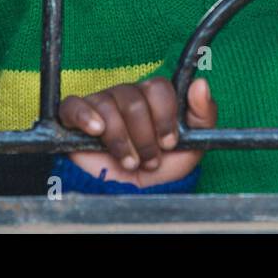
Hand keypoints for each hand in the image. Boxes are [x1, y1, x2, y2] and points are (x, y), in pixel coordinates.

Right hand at [59, 78, 216, 188]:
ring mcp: (100, 104)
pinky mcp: (74, 117)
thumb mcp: (190, 146)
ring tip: (128, 161)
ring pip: (109, 105)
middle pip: (134, 99)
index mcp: (152, 97)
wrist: (129, 194)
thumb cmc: (159, 166)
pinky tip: (97, 131)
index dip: (164, 116)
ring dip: (122, 141)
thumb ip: (203, 115)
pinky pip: (74, 105)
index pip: (158, 87)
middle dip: (144, 137)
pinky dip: (85, 116)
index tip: (168, 142)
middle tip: (148, 160)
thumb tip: (201, 83)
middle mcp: (126, 95)